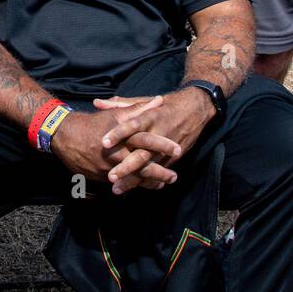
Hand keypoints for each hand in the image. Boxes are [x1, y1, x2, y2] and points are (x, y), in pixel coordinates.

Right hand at [50, 101, 181, 194]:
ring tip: (161, 184)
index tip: (178, 149)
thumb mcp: (116, 114)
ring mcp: (108, 168)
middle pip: (143, 166)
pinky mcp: (100, 177)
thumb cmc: (93, 123)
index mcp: (122, 137)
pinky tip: (143, 186)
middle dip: (160, 173)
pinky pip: (120, 183)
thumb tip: (158, 100)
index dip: (163, 146)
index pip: (147, 141)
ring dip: (148, 183)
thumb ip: (139, 108)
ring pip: (132, 178)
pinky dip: (133, 184)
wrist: (64, 136)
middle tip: (174, 177)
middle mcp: (116, 155)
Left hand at [93, 88, 215, 190]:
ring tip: (116, 188)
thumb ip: (121, 105)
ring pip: (148, 166)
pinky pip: (157, 171)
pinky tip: (131, 190)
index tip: (103, 142)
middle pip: (141, 152)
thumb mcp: (144, 101)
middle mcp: (158, 134)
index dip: (118, 134)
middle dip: (126, 166)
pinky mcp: (171, 158)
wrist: (195, 110)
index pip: (132, 125)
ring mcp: (165, 148)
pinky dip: (145, 182)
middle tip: (110, 176)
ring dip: (133, 179)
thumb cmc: (165, 106)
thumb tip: (97, 103)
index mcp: (150, 117)